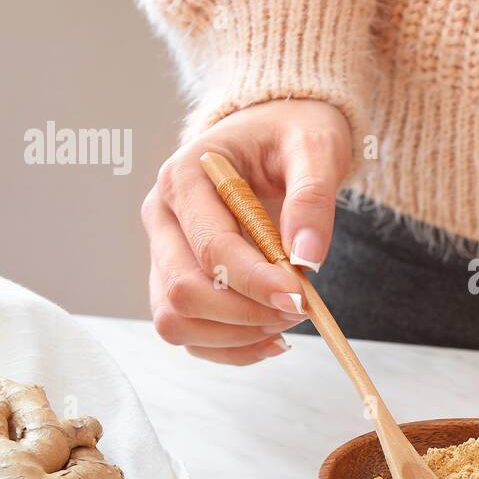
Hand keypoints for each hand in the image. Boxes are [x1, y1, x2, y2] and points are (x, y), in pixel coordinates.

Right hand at [140, 99, 350, 363]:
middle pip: (181, 292)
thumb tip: (308, 258)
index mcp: (185, 177)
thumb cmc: (293, 133)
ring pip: (175, 321)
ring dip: (235, 336)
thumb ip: (312, 197)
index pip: (210, 247)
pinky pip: (189, 333)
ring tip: (286, 321)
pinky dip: (229, 347)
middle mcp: (163, 216)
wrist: (277, 131)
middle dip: (245, 314)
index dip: (255, 282)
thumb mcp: (315, 148)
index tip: (301, 298)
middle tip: (299, 308)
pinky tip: (271, 338)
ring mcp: (164, 252)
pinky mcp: (176, 279)